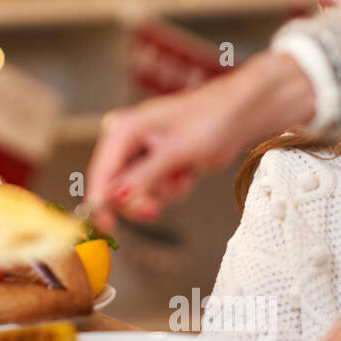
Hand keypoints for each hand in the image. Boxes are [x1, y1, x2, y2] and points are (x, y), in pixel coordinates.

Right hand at [86, 51, 316, 228]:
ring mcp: (142, 152)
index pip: (101, 173)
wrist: (240, 113)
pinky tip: (186, 173)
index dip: (100, 203)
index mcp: (122, 130)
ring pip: (136, 192)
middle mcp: (126, 140)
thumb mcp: (175, 152)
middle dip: (139, 200)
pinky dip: (171, 189)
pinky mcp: (158, 162)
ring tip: (181, 177)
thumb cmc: (210, 119)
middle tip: (155, 211)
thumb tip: (115, 199)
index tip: (107, 227)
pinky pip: (154, 189)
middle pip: (116, 187)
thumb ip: (142, 177)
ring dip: (161, 194)